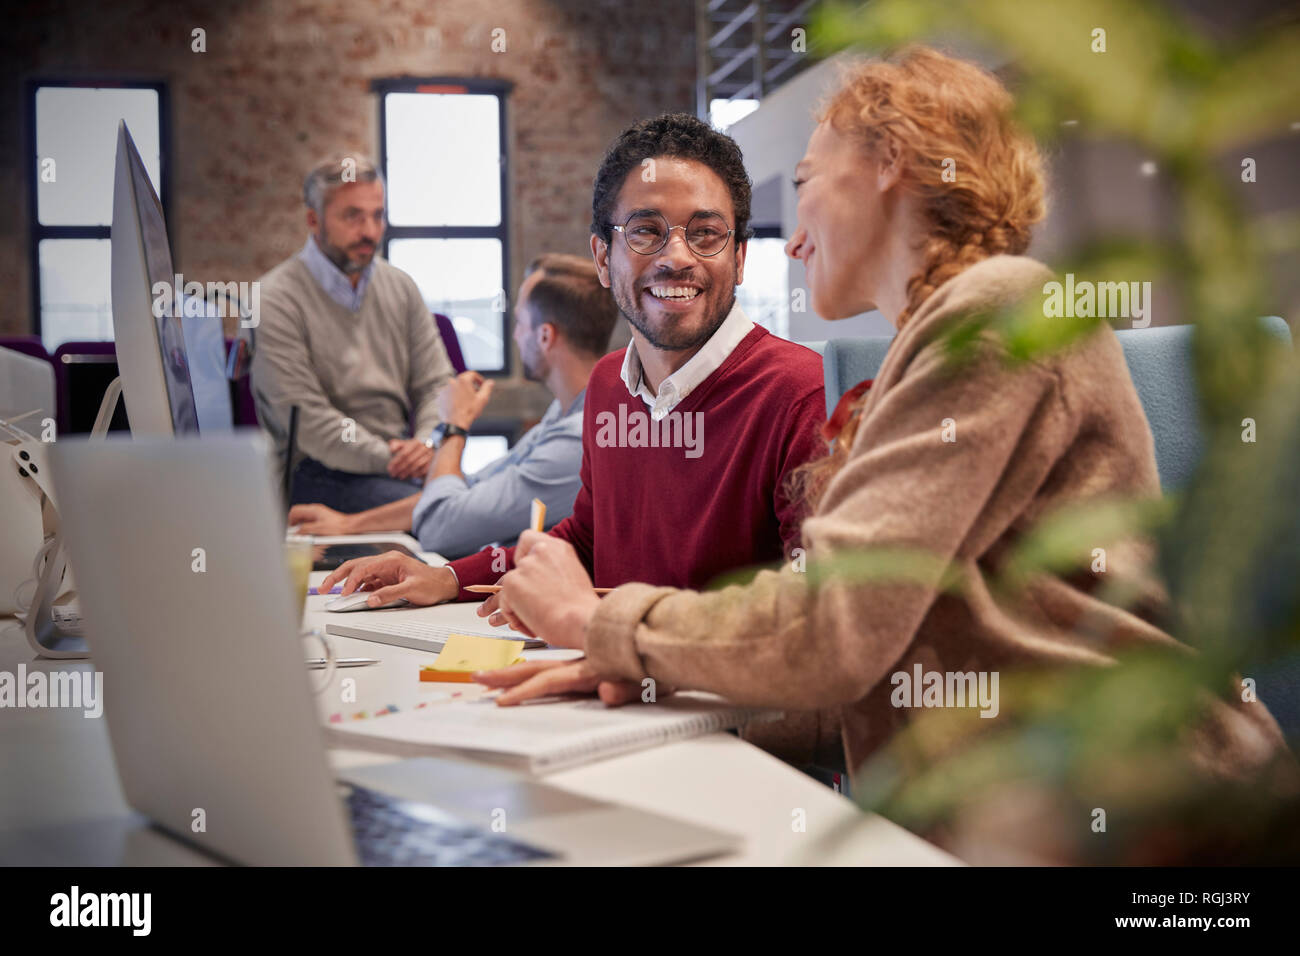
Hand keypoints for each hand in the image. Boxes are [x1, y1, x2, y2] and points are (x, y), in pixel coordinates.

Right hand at [287, 502, 352, 535]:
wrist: (350, 528)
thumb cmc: (339, 527)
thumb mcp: (319, 529)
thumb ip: (306, 529)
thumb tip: (297, 532)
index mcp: (313, 510)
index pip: (295, 511)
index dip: (290, 519)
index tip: (289, 528)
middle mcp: (315, 511)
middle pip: (299, 516)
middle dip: (295, 525)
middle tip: (294, 533)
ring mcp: (318, 515)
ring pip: (304, 521)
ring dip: (302, 528)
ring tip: (302, 536)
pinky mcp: (322, 521)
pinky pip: (310, 525)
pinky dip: (308, 530)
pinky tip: (310, 536)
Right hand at [319, 551, 458, 607]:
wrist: (445, 583)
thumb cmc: (432, 583)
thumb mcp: (412, 589)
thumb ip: (389, 594)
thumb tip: (370, 600)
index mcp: (390, 560)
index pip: (363, 568)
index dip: (350, 581)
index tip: (343, 594)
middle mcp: (385, 563)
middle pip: (355, 567)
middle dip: (337, 577)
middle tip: (323, 588)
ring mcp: (384, 571)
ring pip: (358, 575)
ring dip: (345, 583)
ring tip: (332, 593)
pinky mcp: (386, 579)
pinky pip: (367, 583)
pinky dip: (357, 589)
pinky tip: (351, 597)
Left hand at [387, 438, 432, 479]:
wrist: (426, 447)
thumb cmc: (411, 447)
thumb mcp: (403, 444)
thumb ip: (395, 444)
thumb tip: (391, 449)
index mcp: (415, 442)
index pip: (404, 453)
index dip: (396, 461)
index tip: (390, 468)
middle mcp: (424, 447)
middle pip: (410, 459)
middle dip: (400, 468)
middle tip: (393, 474)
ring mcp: (430, 454)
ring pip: (417, 464)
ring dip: (407, 471)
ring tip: (400, 476)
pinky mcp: (433, 461)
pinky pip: (424, 469)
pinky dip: (417, 473)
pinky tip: (411, 476)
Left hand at [436, 371, 493, 430]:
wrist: (455, 423)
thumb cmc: (469, 411)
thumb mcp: (482, 399)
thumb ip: (487, 388)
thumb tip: (490, 382)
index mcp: (463, 380)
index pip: (473, 374)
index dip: (479, 380)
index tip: (482, 386)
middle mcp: (452, 382)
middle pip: (464, 381)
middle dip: (470, 387)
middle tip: (475, 396)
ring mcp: (445, 389)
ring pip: (456, 387)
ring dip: (462, 392)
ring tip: (466, 403)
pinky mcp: (440, 396)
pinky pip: (449, 393)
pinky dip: (454, 397)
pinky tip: (458, 405)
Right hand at [474, 658, 649, 707]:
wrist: (678, 646)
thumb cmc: (666, 667)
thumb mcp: (650, 682)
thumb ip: (627, 687)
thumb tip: (608, 691)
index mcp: (592, 667)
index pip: (551, 679)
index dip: (525, 691)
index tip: (501, 701)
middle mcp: (585, 663)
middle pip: (538, 669)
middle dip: (506, 676)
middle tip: (478, 679)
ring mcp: (589, 664)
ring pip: (545, 667)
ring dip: (517, 673)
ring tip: (492, 677)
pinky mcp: (595, 667)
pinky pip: (561, 671)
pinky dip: (538, 675)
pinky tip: (526, 677)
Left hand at [489, 531, 601, 649]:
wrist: (583, 621)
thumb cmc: (583, 610)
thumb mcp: (572, 582)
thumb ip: (551, 576)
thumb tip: (533, 589)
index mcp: (558, 548)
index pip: (528, 539)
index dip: (522, 555)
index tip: (523, 570)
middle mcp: (541, 551)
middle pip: (515, 568)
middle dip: (511, 586)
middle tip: (506, 599)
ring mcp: (525, 566)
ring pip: (507, 587)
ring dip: (502, 603)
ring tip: (493, 616)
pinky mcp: (512, 584)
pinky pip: (505, 603)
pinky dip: (513, 617)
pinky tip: (529, 627)